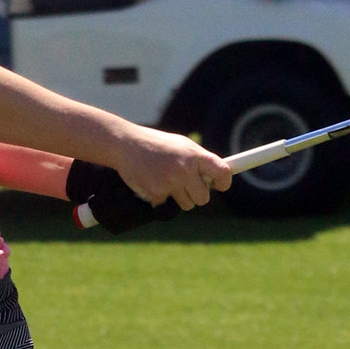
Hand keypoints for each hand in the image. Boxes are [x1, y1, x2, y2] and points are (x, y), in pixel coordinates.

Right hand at [112, 127, 231, 211]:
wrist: (125, 144)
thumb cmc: (156, 145)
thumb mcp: (181, 145)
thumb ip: (198, 160)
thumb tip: (216, 178)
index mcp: (194, 154)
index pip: (222, 172)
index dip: (224, 182)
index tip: (218, 185)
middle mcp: (185, 169)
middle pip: (204, 198)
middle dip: (196, 195)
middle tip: (185, 185)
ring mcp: (171, 182)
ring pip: (187, 204)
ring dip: (178, 197)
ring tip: (164, 179)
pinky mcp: (156, 193)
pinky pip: (166, 205)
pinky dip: (159, 197)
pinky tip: (151, 181)